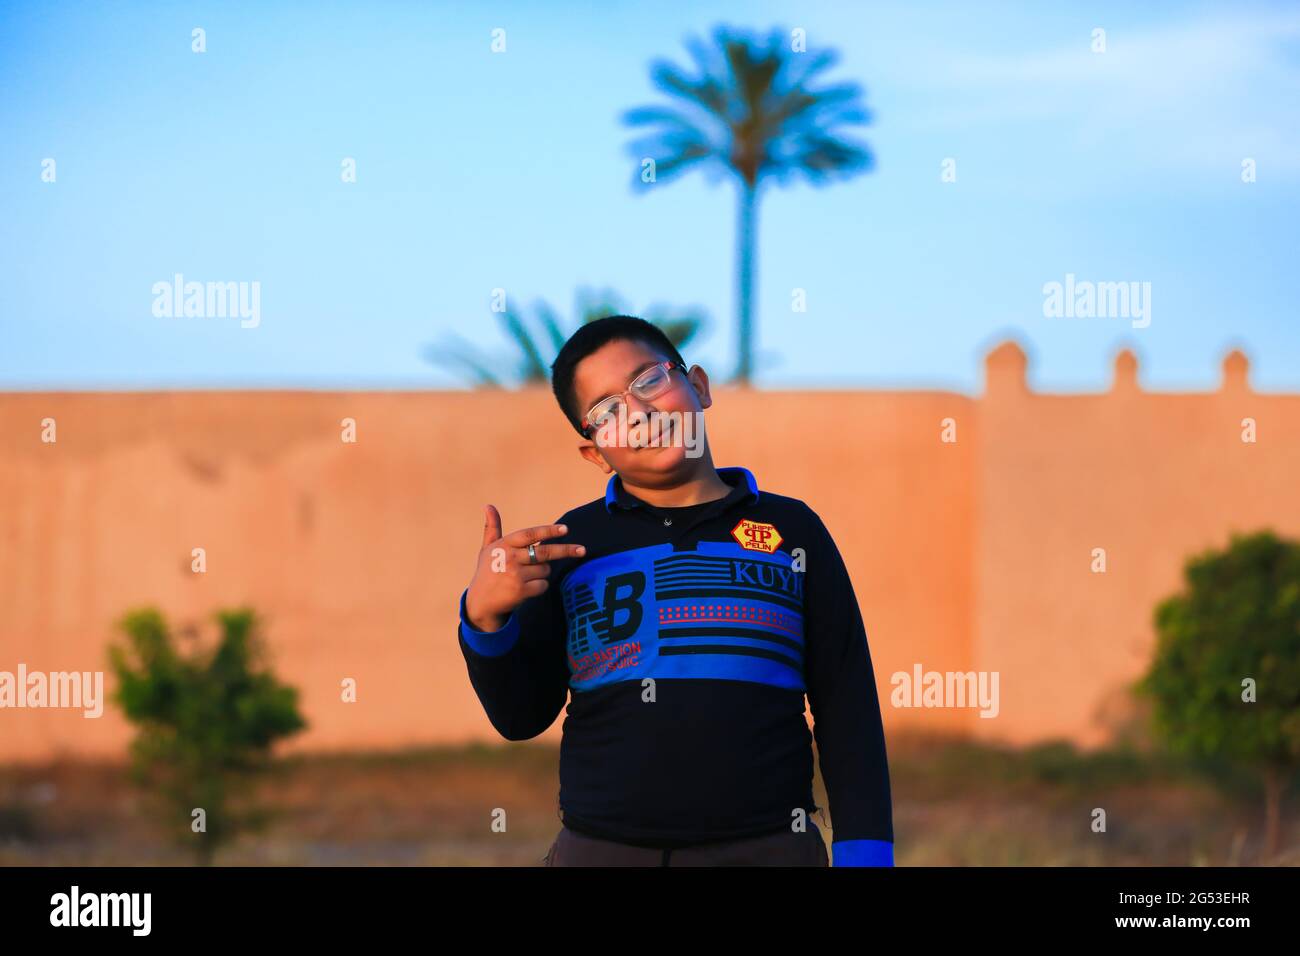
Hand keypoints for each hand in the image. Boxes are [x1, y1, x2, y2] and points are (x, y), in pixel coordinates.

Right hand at [464, 505, 585, 631]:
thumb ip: (492, 528)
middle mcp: (510, 558)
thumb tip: (488, 505)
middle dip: (566, 550)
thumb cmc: (487, 572)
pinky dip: (540, 586)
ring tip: (526, 576)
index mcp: (503, 545)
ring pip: (545, 570)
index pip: (530, 534)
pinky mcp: (521, 591)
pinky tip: (527, 588)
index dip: (548, 531)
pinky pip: (543, 585)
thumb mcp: (487, 549)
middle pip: (545, 552)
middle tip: (582, 550)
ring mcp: (515, 575)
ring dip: (542, 572)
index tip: (565, 529)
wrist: (479, 602)